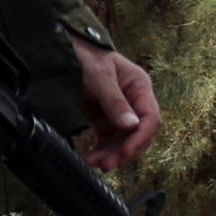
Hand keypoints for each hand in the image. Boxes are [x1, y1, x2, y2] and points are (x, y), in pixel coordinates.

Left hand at [73, 42, 160, 166]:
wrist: (65, 50)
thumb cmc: (85, 56)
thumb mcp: (99, 76)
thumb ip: (114, 101)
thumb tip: (131, 126)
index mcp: (140, 87)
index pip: (151, 118)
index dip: (141, 138)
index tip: (126, 152)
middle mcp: (133, 101)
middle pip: (138, 133)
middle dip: (124, 151)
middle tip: (107, 165)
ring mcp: (119, 111)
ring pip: (122, 140)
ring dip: (111, 154)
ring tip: (94, 163)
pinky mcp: (104, 118)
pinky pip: (108, 139)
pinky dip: (101, 150)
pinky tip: (90, 157)